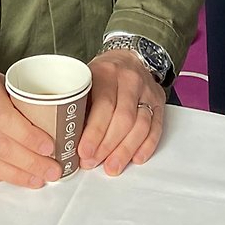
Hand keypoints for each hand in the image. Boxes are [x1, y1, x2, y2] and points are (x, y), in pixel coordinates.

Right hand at [0, 59, 61, 187]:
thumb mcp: (2, 81)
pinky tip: (12, 178)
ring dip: (17, 175)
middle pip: (2, 148)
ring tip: (38, 179)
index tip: (50, 147)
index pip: (7, 121)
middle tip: (53, 170)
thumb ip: (22, 100)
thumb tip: (53, 122)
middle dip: (31, 163)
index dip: (30, 137)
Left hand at [77, 48, 164, 175]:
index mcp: (106, 72)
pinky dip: (147, 146)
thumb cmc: (102, 74)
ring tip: (112, 167)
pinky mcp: (159, 102)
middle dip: (107, 145)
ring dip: (125, 150)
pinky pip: (156, 127)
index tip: (84, 152)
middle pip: (123, 118)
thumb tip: (66, 140)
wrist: (128, 58)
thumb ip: (78, 105)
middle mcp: (130, 80)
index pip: (104, 105)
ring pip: (141, 125)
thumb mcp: (85, 80)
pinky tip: (135, 158)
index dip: (94, 132)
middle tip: (93, 162)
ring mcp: (147, 91)